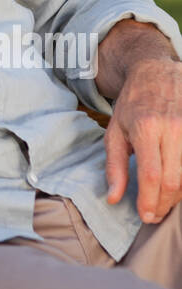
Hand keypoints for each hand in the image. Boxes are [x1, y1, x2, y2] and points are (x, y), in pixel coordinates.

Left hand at [105, 57, 181, 224]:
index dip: (149, 201)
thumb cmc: (132, 104)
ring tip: (164, 201)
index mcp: (145, 128)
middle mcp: (171, 128)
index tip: (145, 216)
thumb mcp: (114, 131)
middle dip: (164, 204)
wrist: (155, 71)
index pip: (150, 175)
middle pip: (173, 180)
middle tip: (154, 214)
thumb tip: (113, 198)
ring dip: (177, 195)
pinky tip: (175, 184)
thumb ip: (114, 166)